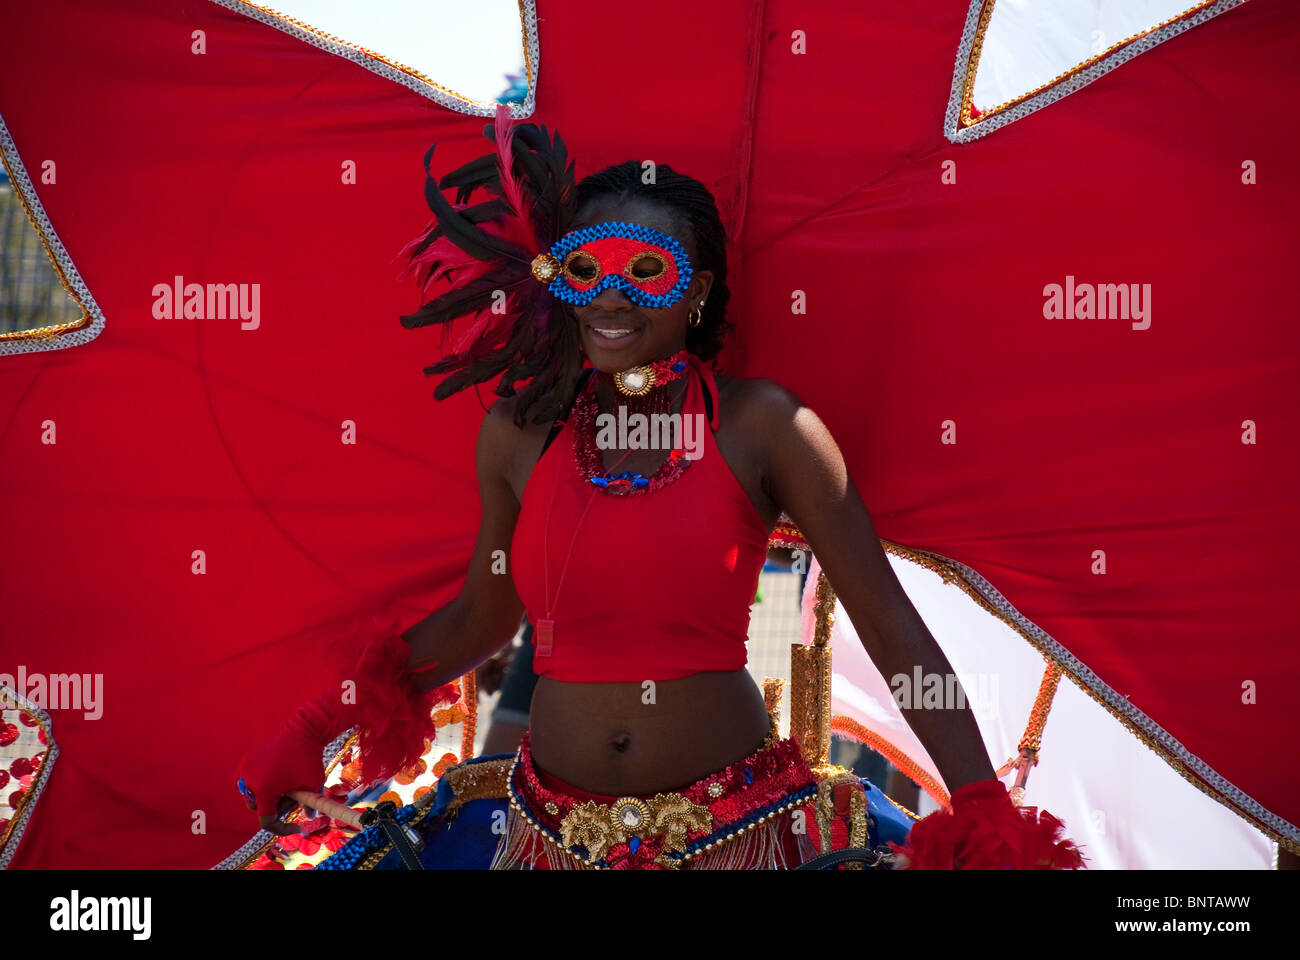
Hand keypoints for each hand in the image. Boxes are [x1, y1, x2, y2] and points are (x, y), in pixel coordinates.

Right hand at [236, 691, 346, 834]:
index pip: (267, 821)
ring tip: (285, 784)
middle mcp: (250, 783)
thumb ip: (309, 805)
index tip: (296, 825)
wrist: (301, 732)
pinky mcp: (246, 761)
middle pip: (260, 808)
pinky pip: (246, 781)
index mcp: (264, 792)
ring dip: (266, 796)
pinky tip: (271, 779)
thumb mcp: (313, 786)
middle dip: (276, 807)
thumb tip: (310, 817)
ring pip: (252, 795)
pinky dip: (257, 784)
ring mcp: (246, 771)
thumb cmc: (308, 759)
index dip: (281, 828)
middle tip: (293, 797)